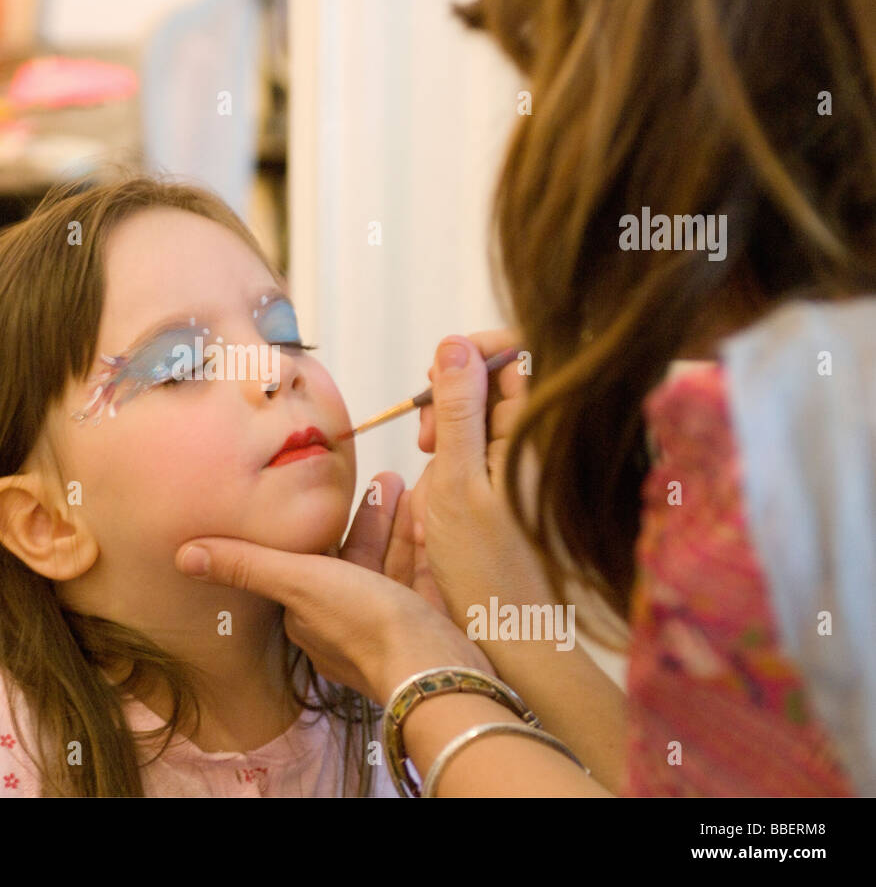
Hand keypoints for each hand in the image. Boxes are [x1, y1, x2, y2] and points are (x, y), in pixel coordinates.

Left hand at [174, 474, 492, 703]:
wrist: (436, 669)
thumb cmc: (364, 627)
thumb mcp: (298, 582)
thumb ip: (247, 563)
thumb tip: (183, 555)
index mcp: (308, 612)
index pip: (308, 559)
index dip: (320, 525)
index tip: (330, 490)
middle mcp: (345, 619)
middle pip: (354, 556)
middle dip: (368, 517)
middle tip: (384, 479)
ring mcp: (389, 622)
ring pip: (389, 561)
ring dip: (396, 523)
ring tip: (404, 485)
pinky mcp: (426, 622)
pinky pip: (419, 574)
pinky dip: (422, 545)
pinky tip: (429, 516)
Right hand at [411, 331, 555, 629]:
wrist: (514, 632)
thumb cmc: (485, 568)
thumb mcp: (455, 480)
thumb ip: (455, 408)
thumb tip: (454, 344)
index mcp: (541, 430)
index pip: (523, 349)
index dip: (474, 351)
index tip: (436, 378)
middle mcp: (549, 437)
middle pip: (502, 378)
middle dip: (454, 393)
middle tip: (425, 435)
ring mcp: (539, 459)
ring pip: (490, 413)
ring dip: (452, 429)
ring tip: (432, 464)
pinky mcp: (527, 480)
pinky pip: (492, 446)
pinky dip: (463, 456)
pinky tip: (447, 487)